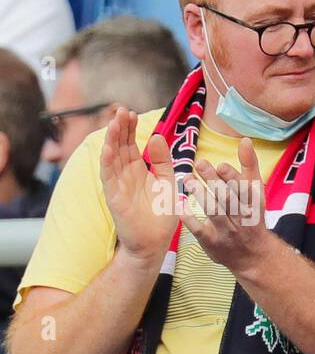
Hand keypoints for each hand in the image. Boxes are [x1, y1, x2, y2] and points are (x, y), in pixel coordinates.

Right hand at [99, 107, 182, 264]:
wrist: (154, 243)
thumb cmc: (161, 215)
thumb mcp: (168, 183)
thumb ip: (163, 161)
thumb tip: (157, 136)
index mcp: (138, 170)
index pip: (131, 144)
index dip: (130, 129)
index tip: (132, 113)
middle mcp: (125, 174)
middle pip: (119, 146)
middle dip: (120, 128)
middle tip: (121, 110)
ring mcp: (117, 184)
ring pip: (111, 158)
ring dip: (112, 140)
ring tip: (114, 122)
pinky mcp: (114, 197)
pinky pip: (108, 177)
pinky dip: (107, 163)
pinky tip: (108, 149)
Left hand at [179, 138, 276, 276]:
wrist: (253, 256)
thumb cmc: (251, 217)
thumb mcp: (256, 192)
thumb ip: (249, 165)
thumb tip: (244, 140)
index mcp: (253, 204)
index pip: (244, 189)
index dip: (232, 177)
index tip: (219, 165)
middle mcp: (242, 218)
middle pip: (228, 198)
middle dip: (214, 181)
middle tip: (199, 164)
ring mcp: (228, 232)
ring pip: (215, 212)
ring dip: (201, 195)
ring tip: (188, 180)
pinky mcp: (213, 243)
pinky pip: (200, 230)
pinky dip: (190, 218)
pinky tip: (179, 205)